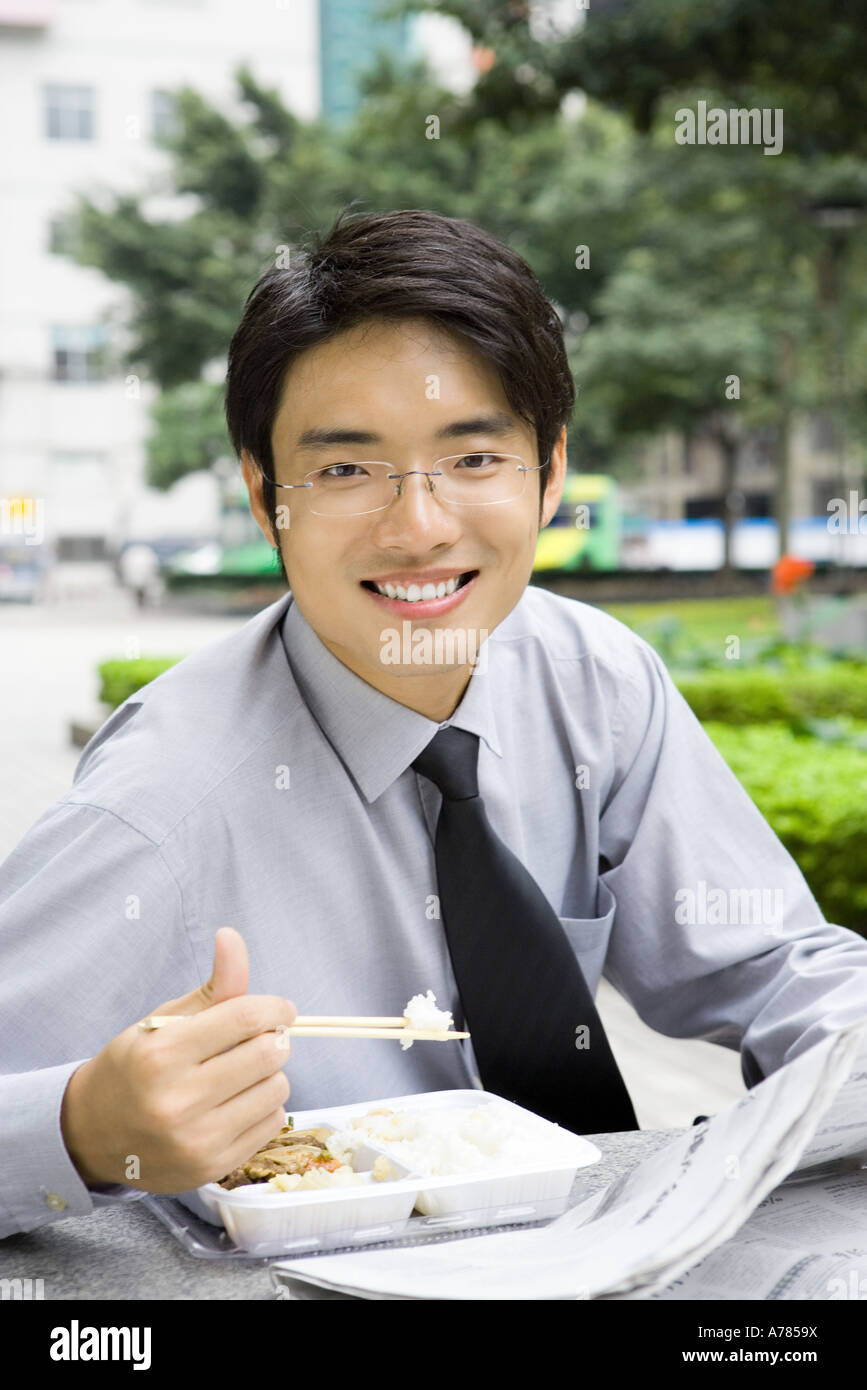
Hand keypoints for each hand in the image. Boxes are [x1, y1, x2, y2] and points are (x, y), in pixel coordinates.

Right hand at [60, 927, 296, 1192]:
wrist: (94, 1133)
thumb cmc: (135, 1067)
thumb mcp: (164, 1020)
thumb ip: (212, 986)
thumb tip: (232, 936)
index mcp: (162, 1054)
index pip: (246, 1018)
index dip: (275, 1008)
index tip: (280, 1009)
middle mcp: (178, 1101)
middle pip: (268, 1054)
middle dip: (273, 1040)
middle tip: (259, 1040)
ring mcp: (196, 1140)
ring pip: (277, 1090)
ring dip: (269, 1075)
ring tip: (241, 1074)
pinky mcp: (212, 1168)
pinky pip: (272, 1123)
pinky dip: (264, 1106)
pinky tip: (237, 1102)